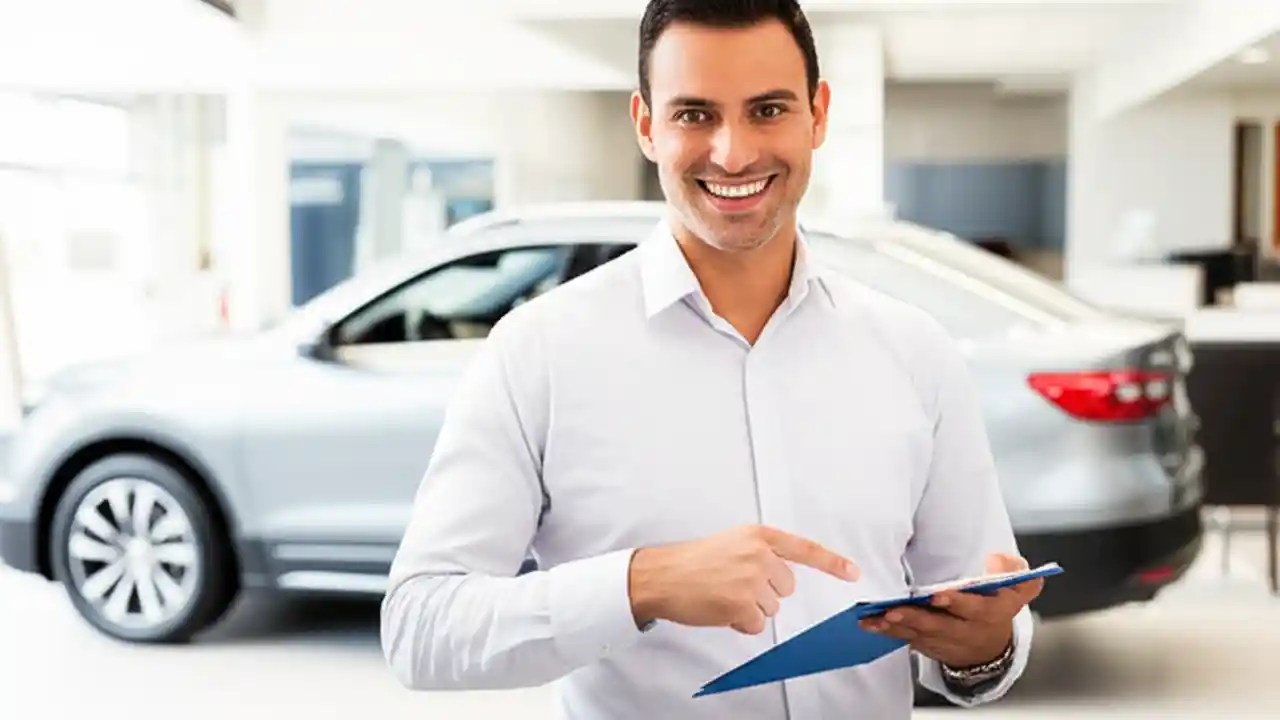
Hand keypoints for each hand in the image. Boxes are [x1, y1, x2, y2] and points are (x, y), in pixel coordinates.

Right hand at [629, 525, 859, 634]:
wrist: (663, 575)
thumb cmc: (693, 561)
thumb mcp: (732, 543)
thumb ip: (759, 553)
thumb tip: (781, 576)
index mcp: (759, 536)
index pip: (804, 549)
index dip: (831, 562)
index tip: (853, 572)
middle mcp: (759, 555)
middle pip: (786, 587)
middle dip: (764, 591)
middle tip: (733, 584)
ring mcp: (751, 579)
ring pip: (771, 608)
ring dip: (750, 608)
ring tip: (723, 594)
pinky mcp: (741, 603)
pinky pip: (756, 624)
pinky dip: (739, 622)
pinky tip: (720, 608)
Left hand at [859, 553, 1042, 667]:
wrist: (990, 647)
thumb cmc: (999, 606)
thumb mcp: (1019, 588)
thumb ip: (1015, 571)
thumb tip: (995, 560)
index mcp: (990, 613)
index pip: (974, 609)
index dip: (957, 603)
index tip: (938, 595)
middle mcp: (965, 630)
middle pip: (939, 626)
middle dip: (916, 618)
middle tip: (894, 611)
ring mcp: (945, 641)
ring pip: (918, 634)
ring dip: (895, 627)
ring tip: (874, 618)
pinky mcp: (927, 645)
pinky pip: (906, 639)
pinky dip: (888, 632)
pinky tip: (870, 623)